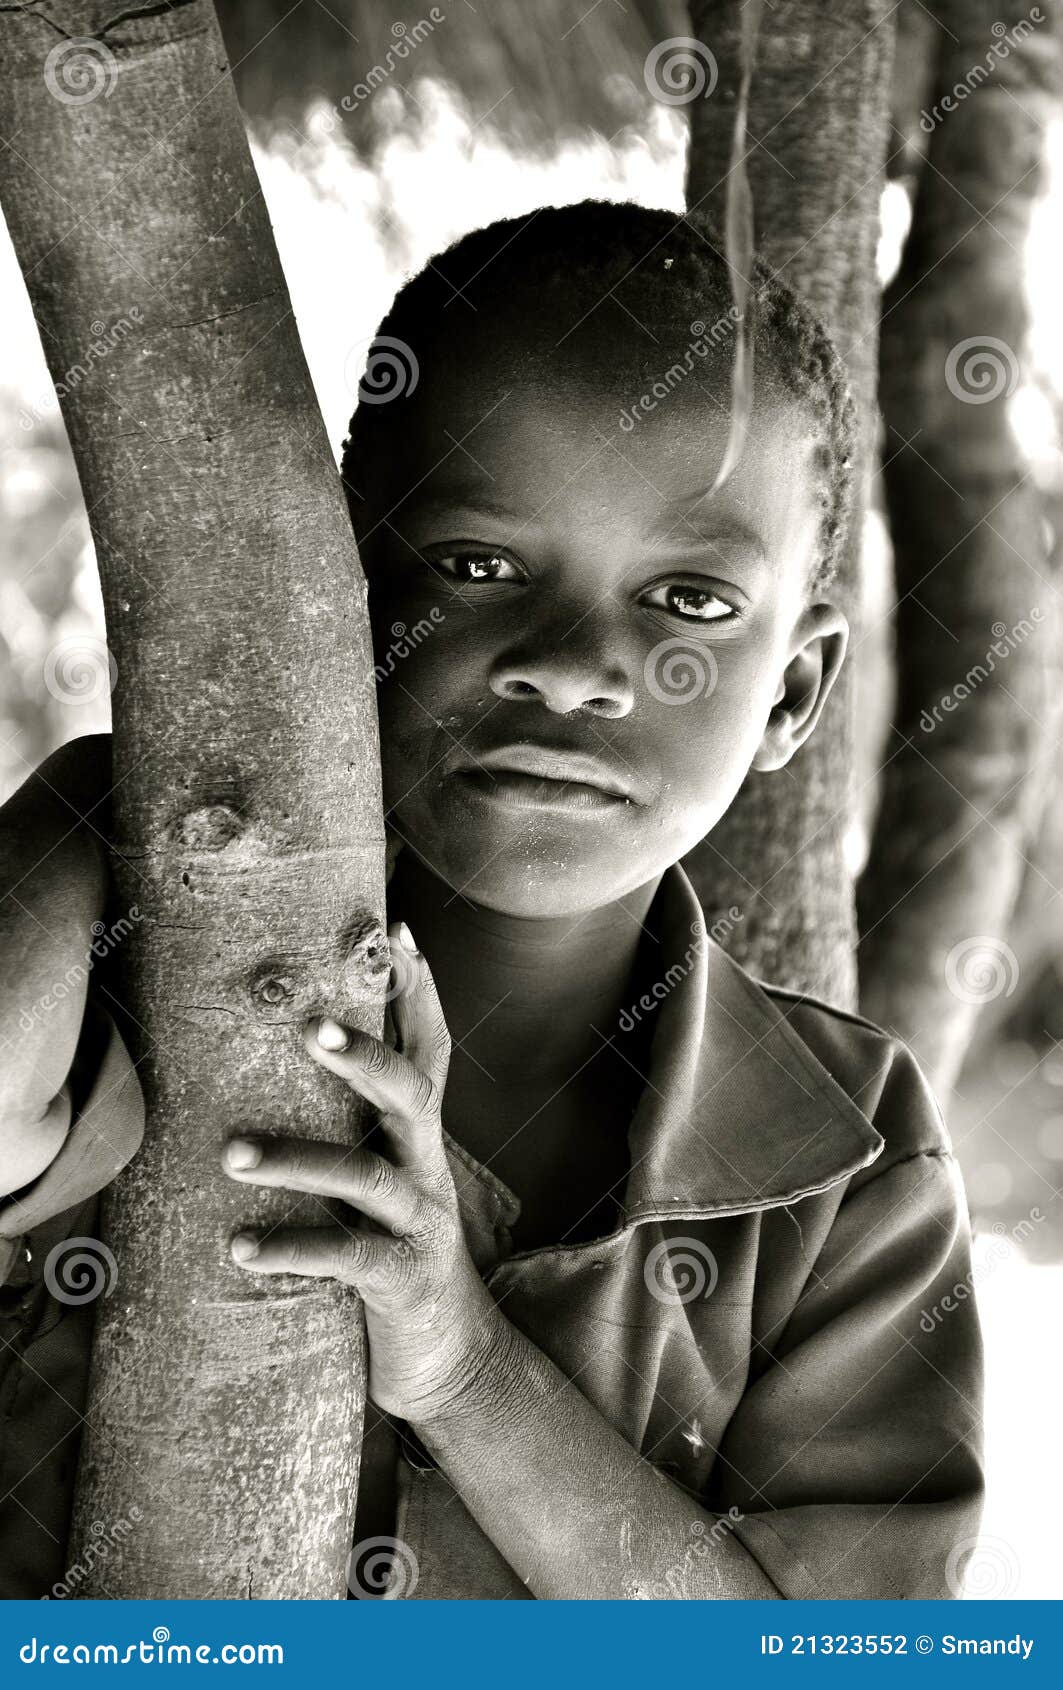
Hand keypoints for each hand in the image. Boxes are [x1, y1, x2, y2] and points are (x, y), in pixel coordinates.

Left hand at [221, 920, 501, 1421]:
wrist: (450, 1357)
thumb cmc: (391, 1249)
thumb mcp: (379, 1178)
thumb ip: (350, 1128)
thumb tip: (273, 1067)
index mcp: (419, 1137)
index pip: (429, 1050)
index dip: (419, 992)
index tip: (396, 933)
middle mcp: (427, 1167)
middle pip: (409, 1095)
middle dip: (362, 1056)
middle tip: (304, 1027)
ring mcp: (420, 1223)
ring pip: (364, 1178)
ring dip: (297, 1161)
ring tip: (230, 1153)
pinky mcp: (401, 1280)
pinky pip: (346, 1257)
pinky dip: (291, 1248)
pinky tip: (238, 1246)